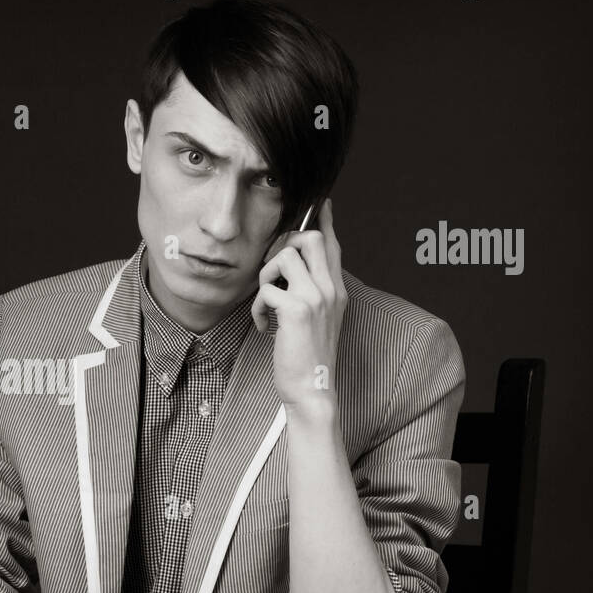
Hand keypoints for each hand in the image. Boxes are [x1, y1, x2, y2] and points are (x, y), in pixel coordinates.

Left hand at [250, 196, 346, 417]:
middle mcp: (330, 289)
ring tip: (266, 302)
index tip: (320, 204)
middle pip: (310, 238)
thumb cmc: (308, 356)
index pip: (333, 246)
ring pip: (284, 256)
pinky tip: (262, 326)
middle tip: (272, 270)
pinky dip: (256, 308)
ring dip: (265, 275)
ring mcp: (315, 298)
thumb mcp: (318, 320)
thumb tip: (292, 273)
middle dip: (284, 244)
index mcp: (336, 290)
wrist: (312, 388)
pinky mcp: (296, 310)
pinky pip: (265, 290)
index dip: (325, 222)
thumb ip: (312, 293)